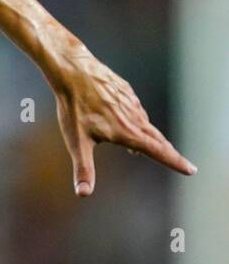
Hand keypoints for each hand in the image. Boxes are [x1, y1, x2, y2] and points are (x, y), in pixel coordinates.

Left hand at [50, 44, 195, 195]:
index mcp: (128, 132)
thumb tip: (84, 193)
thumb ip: (83, 168)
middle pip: (157, 138)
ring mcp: (131, 102)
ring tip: (154, 145)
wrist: (74, 71)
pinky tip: (132, 120)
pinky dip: (139, 118)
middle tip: (180, 162)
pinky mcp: (125, 90)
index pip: (157, 152)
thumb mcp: (77, 141)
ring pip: (146, 123)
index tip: (190, 169)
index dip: (175, 162)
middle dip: (168, 152)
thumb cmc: (74, 107)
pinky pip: (136, 108)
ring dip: (153, 136)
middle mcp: (135, 117)